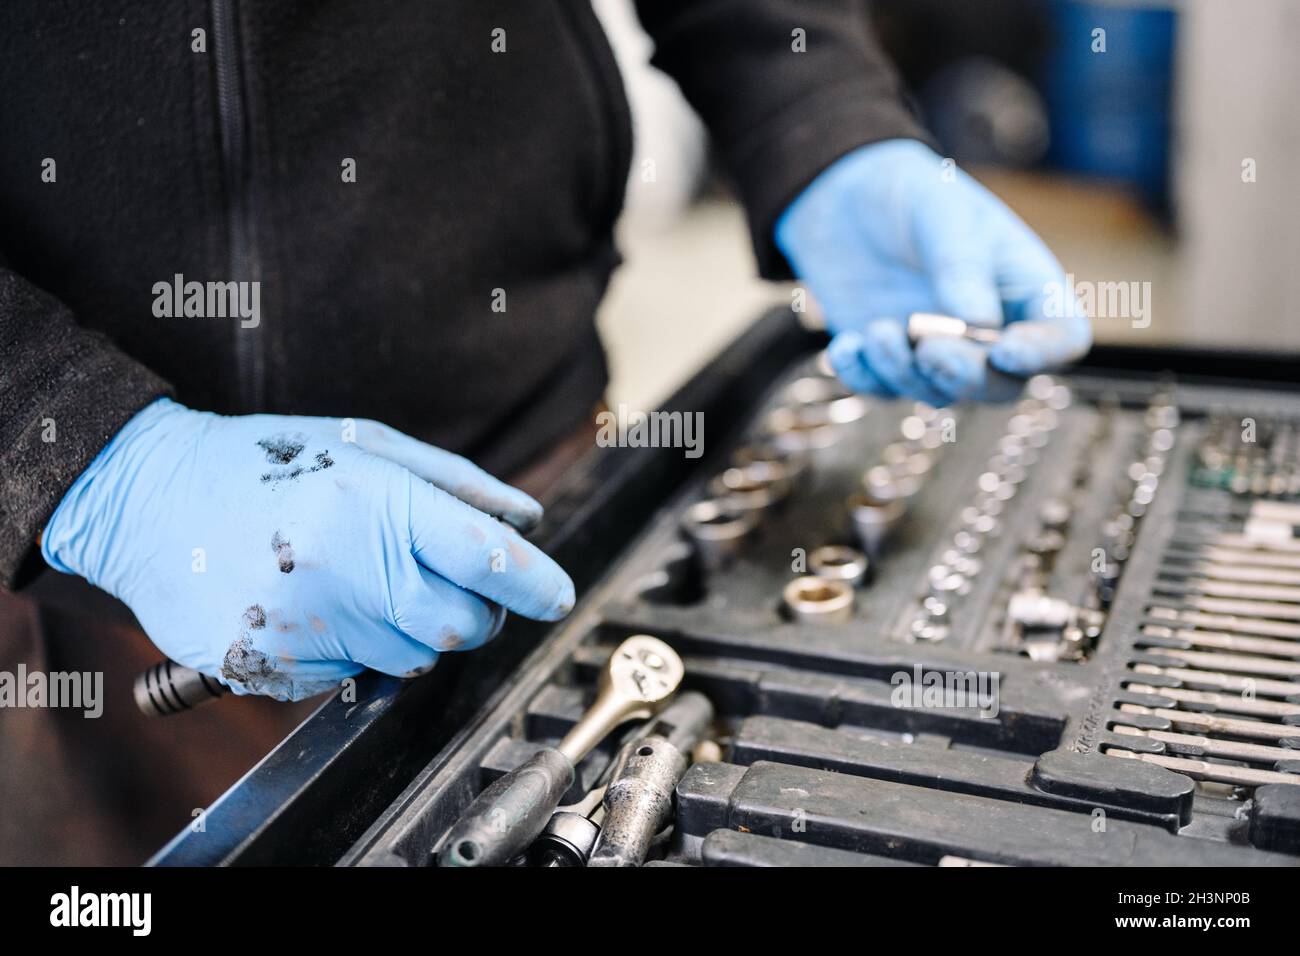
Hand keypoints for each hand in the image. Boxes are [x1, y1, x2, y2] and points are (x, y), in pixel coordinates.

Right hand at [41, 398, 575, 699]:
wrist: (148, 498)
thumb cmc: (265, 463)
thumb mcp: (365, 445)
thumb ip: (455, 484)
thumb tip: (528, 522)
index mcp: (377, 503)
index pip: (486, 558)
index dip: (536, 582)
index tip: (557, 595)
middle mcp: (348, 570)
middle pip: (461, 624)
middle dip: (475, 610)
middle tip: (447, 581)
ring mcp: (309, 625)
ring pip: (411, 657)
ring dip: (410, 627)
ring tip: (363, 579)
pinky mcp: (276, 666)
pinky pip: (352, 674)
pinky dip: (354, 646)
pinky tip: (317, 601)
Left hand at [775, 139, 1090, 403]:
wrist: (847, 194)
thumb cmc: (912, 195)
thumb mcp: (941, 213)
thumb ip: (961, 267)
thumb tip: (978, 326)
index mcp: (1027, 288)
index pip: (1062, 338)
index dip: (1043, 354)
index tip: (1006, 350)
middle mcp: (990, 331)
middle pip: (999, 385)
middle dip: (965, 376)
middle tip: (930, 349)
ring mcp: (939, 350)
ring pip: (939, 393)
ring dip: (906, 373)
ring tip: (878, 330)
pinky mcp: (890, 361)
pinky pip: (882, 391)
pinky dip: (864, 377)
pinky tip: (845, 345)